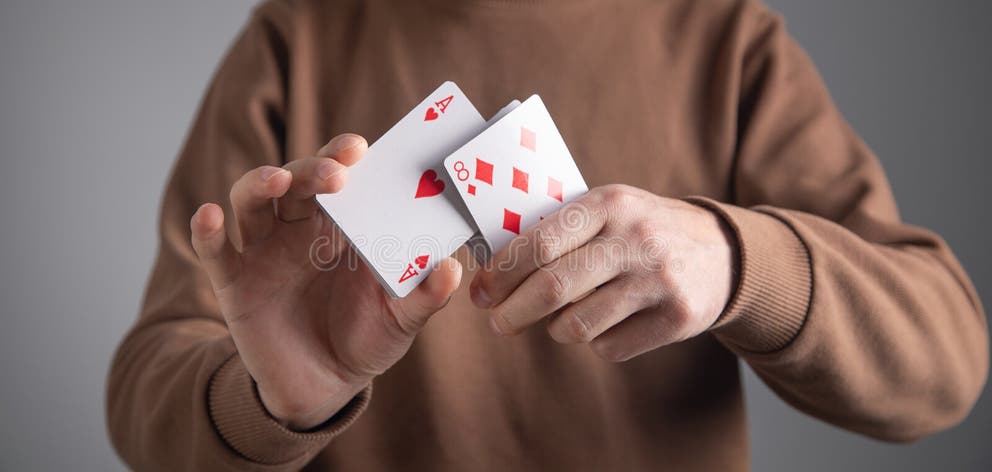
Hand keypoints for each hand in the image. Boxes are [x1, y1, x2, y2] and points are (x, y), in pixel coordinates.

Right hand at [190, 134, 461, 429]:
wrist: (325, 387)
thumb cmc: (367, 340)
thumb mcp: (402, 320)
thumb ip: (425, 296)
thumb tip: (452, 269)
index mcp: (341, 226)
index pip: (339, 177)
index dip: (343, 156)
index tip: (359, 147)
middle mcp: (298, 229)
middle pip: (296, 181)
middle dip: (312, 168)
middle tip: (337, 172)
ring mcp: (263, 252)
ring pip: (252, 201)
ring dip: (260, 183)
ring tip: (278, 180)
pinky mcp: (234, 283)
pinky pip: (216, 252)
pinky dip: (207, 232)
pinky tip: (209, 216)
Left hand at [469, 184, 737, 361]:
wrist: (722, 251)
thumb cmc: (642, 230)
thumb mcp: (610, 209)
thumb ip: (561, 229)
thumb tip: (493, 269)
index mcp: (610, 204)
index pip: (540, 241)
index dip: (502, 272)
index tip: (481, 292)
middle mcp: (636, 239)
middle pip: (553, 288)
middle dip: (513, 312)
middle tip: (498, 321)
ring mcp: (660, 280)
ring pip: (578, 325)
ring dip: (556, 329)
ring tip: (560, 320)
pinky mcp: (678, 318)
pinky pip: (610, 347)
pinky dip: (596, 342)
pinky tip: (606, 323)